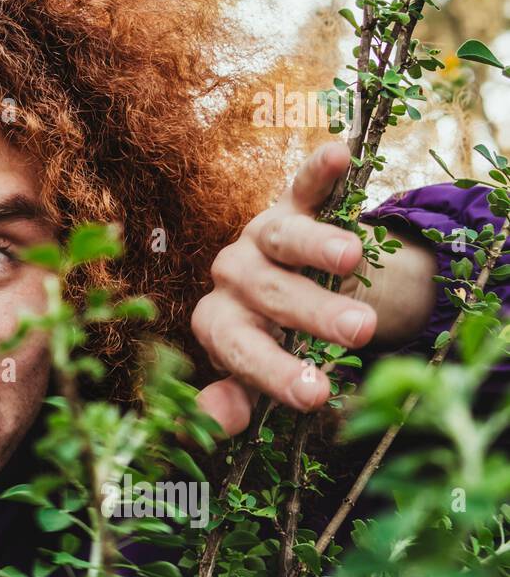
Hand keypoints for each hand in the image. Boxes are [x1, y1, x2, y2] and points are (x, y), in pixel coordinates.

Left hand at [190, 142, 375, 436]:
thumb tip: (218, 422)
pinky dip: (317, 172)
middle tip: (358, 331)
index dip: (274, 372)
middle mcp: (232, 277)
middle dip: (312, 313)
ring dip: (315, 245)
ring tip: (353, 256)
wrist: (278, 285)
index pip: (241, 349)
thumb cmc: (266, 336)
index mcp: (218, 323)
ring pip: (280, 238)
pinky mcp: (288, 203)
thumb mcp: (250, 371)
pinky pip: (301, 187)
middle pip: (269, 294)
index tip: (316, 395)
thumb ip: (236, 397)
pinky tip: (338, 154)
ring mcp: (258, 236)